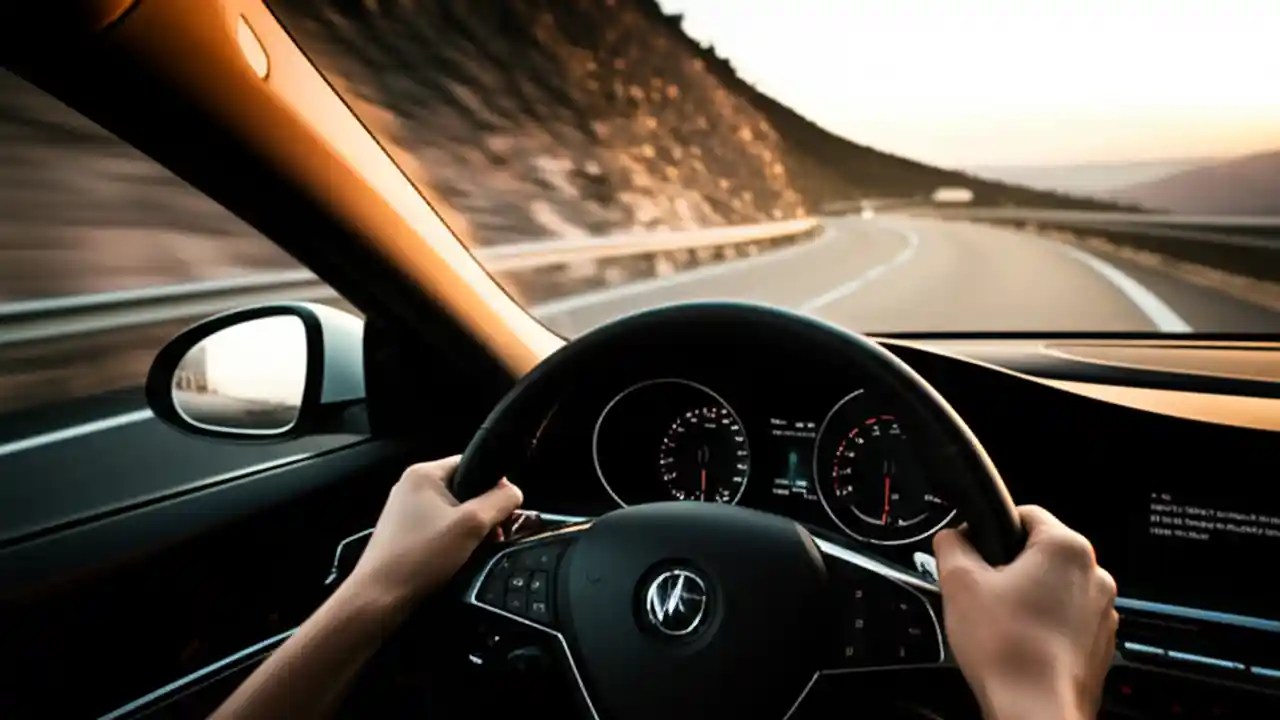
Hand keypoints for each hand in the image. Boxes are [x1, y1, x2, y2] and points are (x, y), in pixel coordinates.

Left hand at [349, 456, 522, 610]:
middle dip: (484, 513)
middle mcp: (411, 486)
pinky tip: (457, 559)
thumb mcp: (472, 525)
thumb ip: (500, 501)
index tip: (504, 513)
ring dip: (471, 530)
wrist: (379, 598)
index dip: (495, 486)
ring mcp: (405, 511)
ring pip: (454, 511)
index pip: (473, 463)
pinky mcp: (404, 534)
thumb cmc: (420, 558)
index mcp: (424, 473)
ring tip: (475, 551)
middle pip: (465, 489)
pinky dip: (454, 540)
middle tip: (493, 536)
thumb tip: (514, 492)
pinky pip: (440, 528)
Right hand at [933, 506, 1117, 719]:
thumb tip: (952, 535)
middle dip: (1009, 569)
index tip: (975, 553)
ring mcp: (1103, 612)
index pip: (1025, 514)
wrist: (1034, 709)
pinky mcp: (1101, 643)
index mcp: (1066, 548)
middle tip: (982, 594)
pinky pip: (1068, 620)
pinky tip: (1021, 643)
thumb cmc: (1006, 649)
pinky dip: (1045, 626)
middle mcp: (1095, 575)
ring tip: (1001, 624)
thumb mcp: (959, 583)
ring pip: (1055, 588)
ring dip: (1028, 598)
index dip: (991, 531)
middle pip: (1040, 554)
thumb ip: (951, 544)